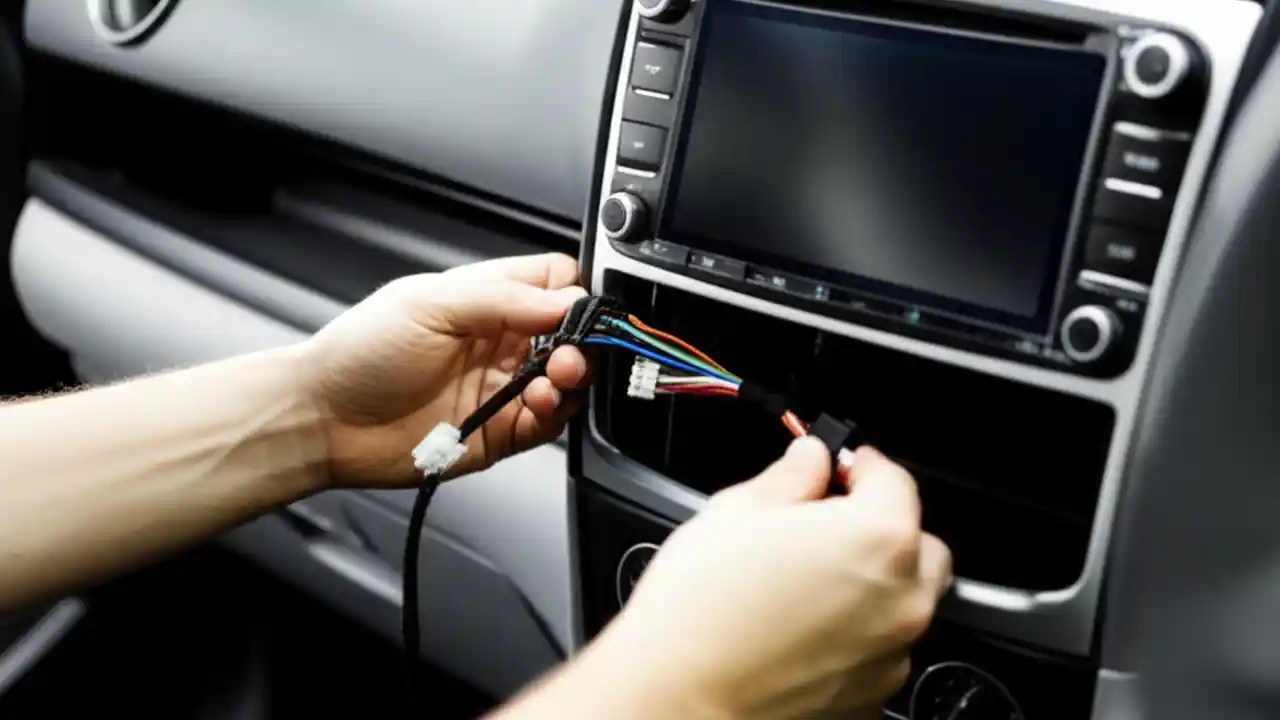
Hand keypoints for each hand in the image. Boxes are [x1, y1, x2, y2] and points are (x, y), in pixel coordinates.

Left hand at [300, 253, 589, 487]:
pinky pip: (546, 425)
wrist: (324, 419)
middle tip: (569, 354)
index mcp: (487, 299)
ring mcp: (502, 388)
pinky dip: (552, 415)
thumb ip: (501, 299)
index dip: (576, 294)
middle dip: (584, 343)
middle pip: (573, 336)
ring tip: (557, 379)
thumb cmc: (360, 352)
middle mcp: (501, 342)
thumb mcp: (429, 303)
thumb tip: (566, 300)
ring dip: (572, 380)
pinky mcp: (499, 432)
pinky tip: (536, 404)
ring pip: (567, 382)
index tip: (577, 310)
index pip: (556, 283)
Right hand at [590, 439, 951, 717]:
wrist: (676, 698)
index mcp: (877, 539)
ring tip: (807, 584)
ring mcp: (891, 656)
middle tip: (826, 527)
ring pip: (903, 603)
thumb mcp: (736, 511)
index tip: (838, 467)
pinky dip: (856, 636)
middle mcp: (901, 600)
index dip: (860, 466)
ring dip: (872, 585)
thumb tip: (809, 462)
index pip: (894, 479)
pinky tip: (802, 629)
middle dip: (881, 529)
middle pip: (918, 547)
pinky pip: (880, 652)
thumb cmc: (700, 611)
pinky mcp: (872, 698)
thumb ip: (791, 477)